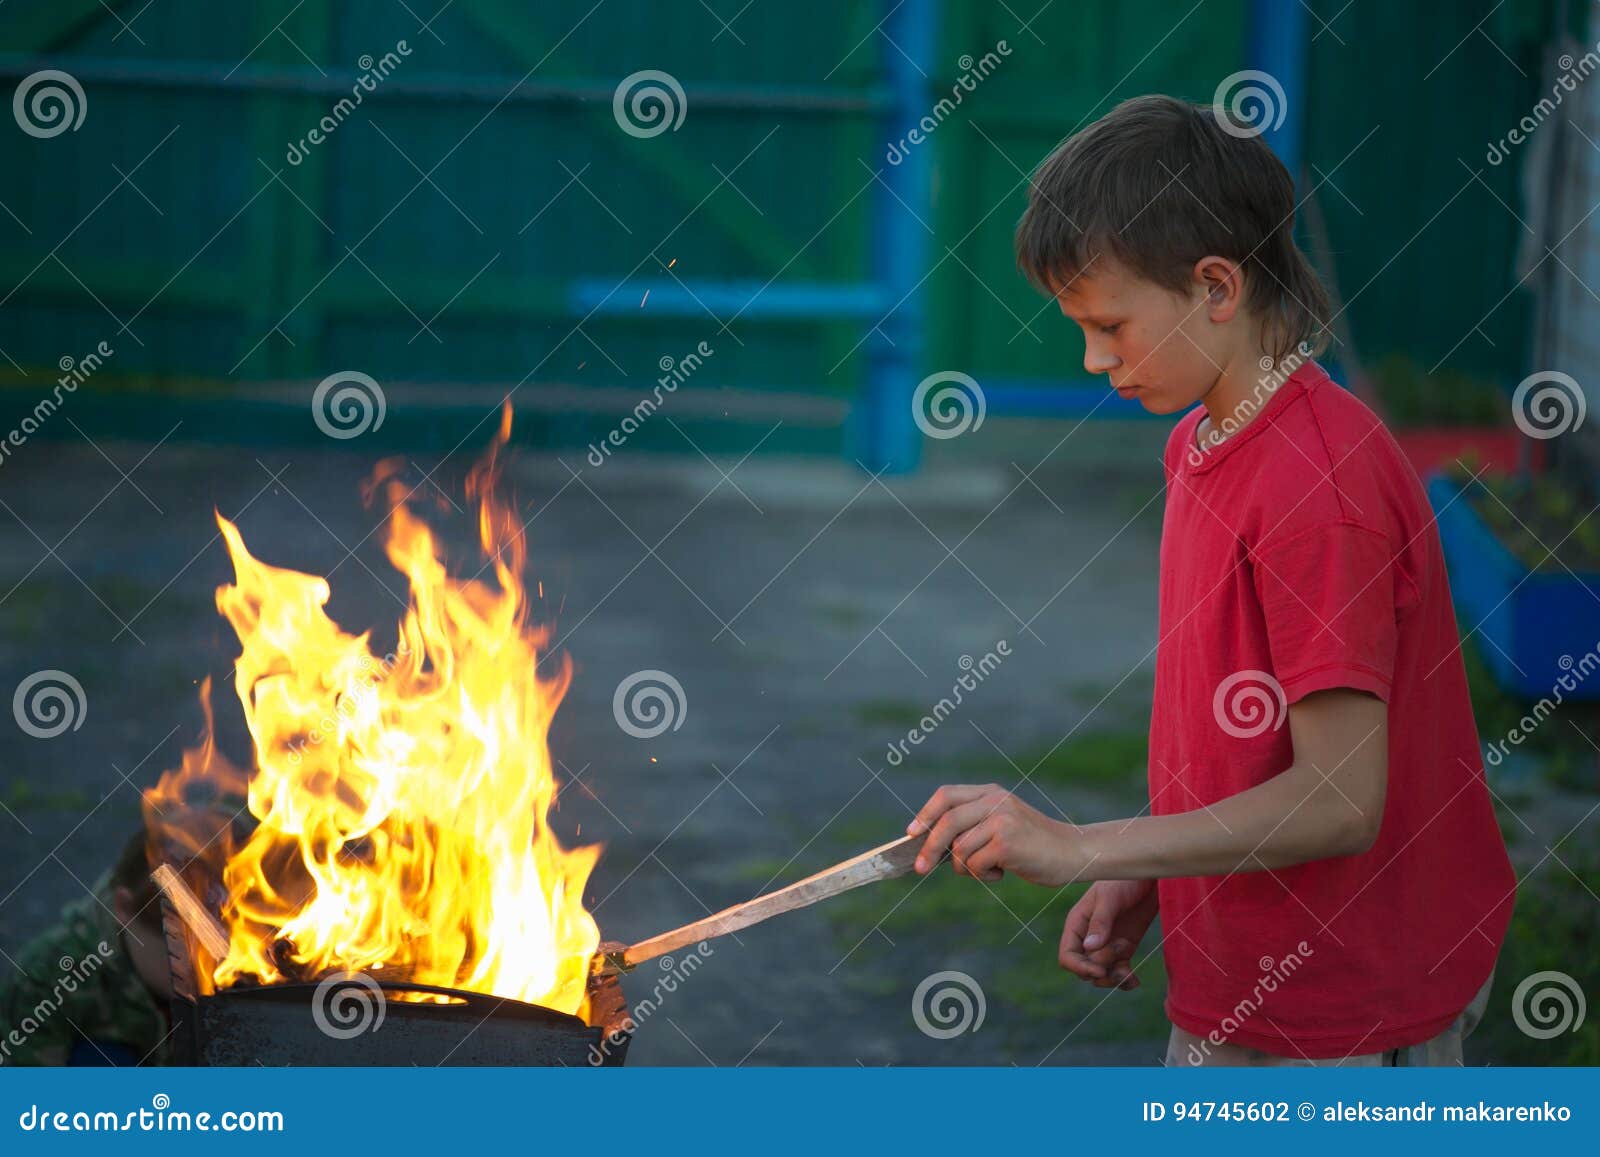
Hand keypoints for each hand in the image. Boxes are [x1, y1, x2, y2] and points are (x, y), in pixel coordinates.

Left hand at [907, 784, 1083, 885]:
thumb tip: (929, 844)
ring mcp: (1002, 819)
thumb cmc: (1033, 845)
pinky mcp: (1007, 842)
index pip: (946, 795)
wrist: (1074, 852)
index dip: (924, 814)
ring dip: (968, 868)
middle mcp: (995, 800)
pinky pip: (974, 864)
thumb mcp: (1002, 822)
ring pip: (959, 850)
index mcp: (990, 792)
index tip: (910, 833)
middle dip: (929, 848)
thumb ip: (973, 825)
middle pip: (946, 822)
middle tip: (920, 869)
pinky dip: (983, 875)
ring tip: (991, 868)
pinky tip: (1002, 872)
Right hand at [1059, 879, 1157, 989]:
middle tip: (1123, 946)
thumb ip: (1100, 922)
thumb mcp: (1111, 898)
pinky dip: (1125, 981)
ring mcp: (1105, 945)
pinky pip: (1118, 973)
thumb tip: (1089, 947)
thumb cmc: (1125, 881)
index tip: (1100, 970)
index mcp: (1077, 924)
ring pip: (1101, 976)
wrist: (1148, 878)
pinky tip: (1135, 981)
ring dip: (1114, 978)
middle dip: (1102, 968)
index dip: (1080, 968)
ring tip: (1130, 969)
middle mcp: (1088, 938)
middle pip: (1084, 969)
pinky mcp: (1123, 949)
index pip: (1067, 956)